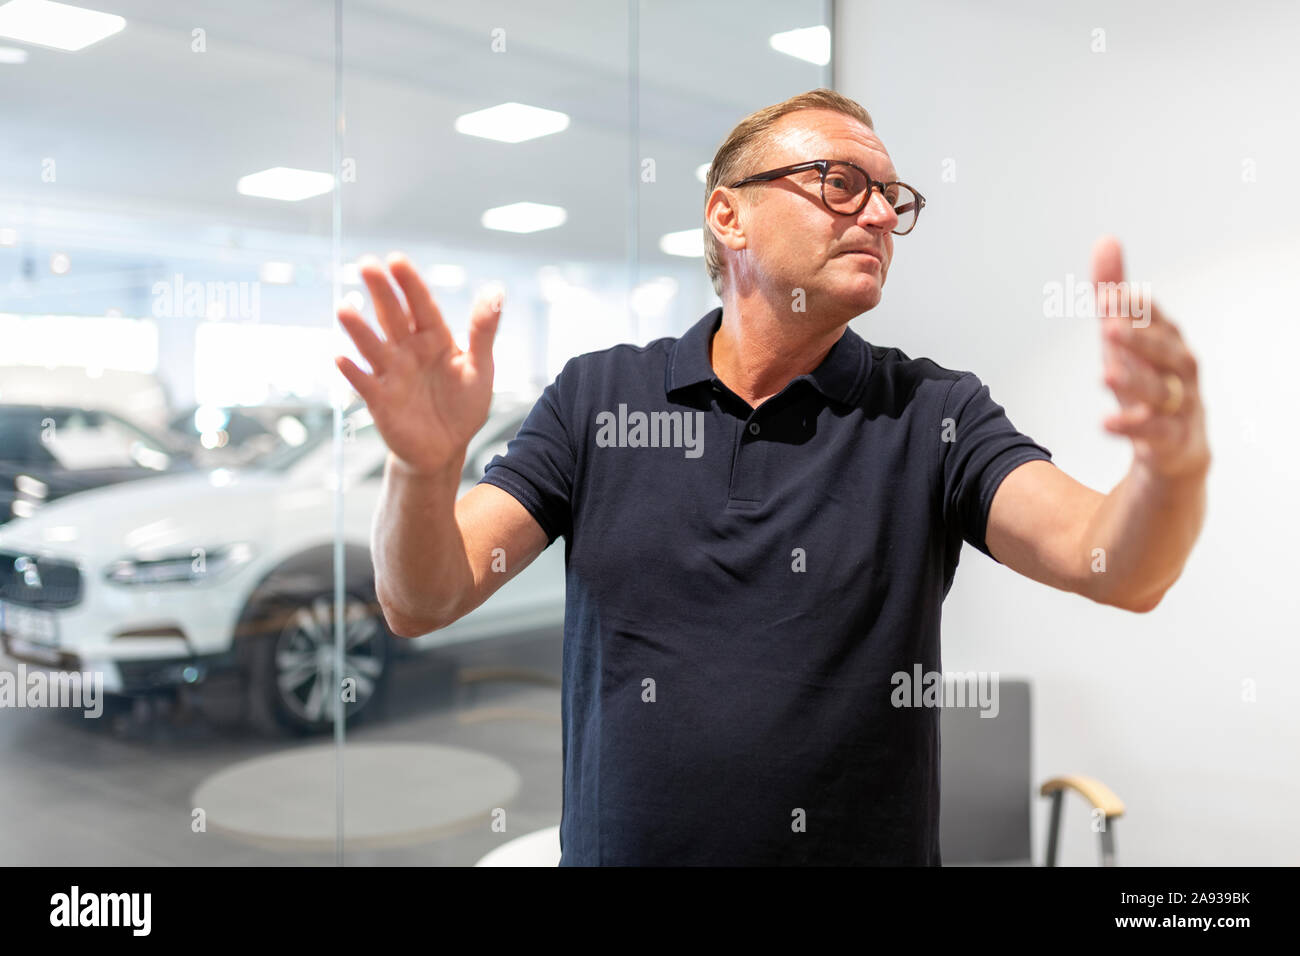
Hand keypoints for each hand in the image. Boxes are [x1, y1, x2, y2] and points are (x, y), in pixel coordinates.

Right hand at [335, 253, 501, 474]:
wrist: (446, 448)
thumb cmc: (463, 405)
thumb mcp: (480, 368)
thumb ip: (483, 331)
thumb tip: (496, 291)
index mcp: (434, 338)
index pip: (421, 305)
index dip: (410, 284)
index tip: (397, 260)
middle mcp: (408, 350)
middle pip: (392, 317)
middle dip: (380, 292)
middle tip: (366, 264)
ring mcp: (391, 373)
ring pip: (373, 347)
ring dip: (358, 330)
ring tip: (344, 309)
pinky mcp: (380, 400)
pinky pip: (365, 384)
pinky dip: (353, 373)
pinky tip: (341, 358)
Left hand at [1093, 236, 1209, 479]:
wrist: (1175, 448)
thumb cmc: (1149, 379)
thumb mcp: (1125, 338)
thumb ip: (1114, 294)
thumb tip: (1106, 240)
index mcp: (1169, 341)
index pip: (1155, 320)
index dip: (1135, 309)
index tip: (1111, 294)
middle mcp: (1180, 370)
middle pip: (1164, 352)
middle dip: (1139, 339)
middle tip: (1108, 327)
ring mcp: (1180, 406)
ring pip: (1160, 392)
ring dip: (1134, 382)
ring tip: (1106, 375)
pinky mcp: (1171, 441)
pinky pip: (1155, 434)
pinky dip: (1134, 428)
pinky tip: (1107, 424)